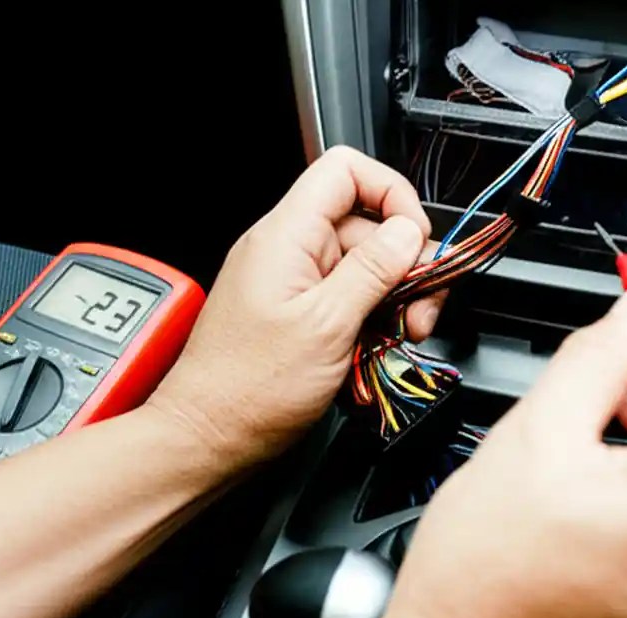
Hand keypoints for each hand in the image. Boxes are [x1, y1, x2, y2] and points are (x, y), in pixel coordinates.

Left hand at [148, 146, 443, 466]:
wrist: (208, 438)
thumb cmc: (247, 390)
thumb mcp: (328, 325)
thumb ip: (373, 270)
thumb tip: (407, 231)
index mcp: (286, 236)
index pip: (346, 171)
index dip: (391, 195)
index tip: (415, 239)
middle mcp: (287, 249)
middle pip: (368, 224)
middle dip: (404, 264)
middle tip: (418, 309)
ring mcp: (293, 280)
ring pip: (366, 265)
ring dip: (395, 298)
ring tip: (400, 335)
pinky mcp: (299, 311)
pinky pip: (351, 297)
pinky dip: (373, 319)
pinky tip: (375, 347)